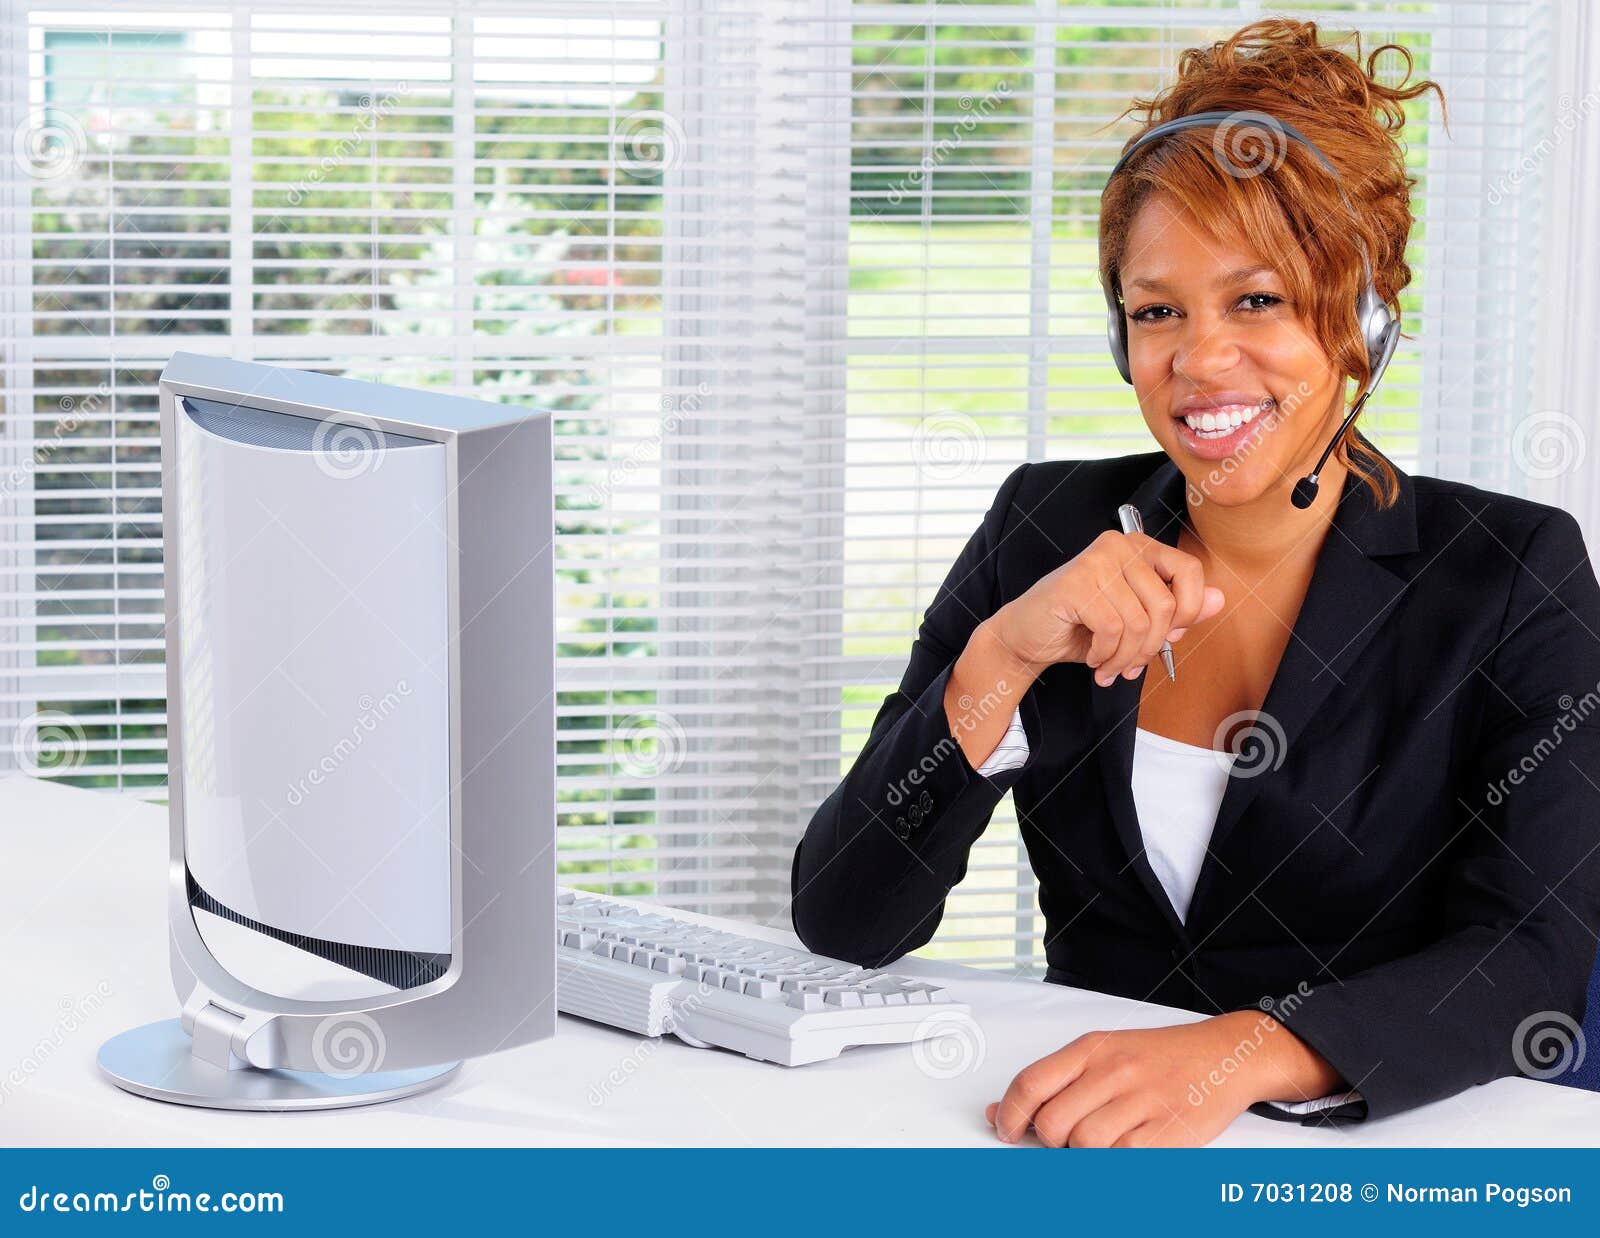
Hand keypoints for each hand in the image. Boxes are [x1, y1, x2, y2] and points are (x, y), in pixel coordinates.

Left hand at [984, 1011, 1341, 1147]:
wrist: (1223, 1055)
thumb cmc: (1161, 1057)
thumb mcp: (1103, 1053)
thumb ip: (1054, 1080)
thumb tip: (1002, 1111)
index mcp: (1092, 1048)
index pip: (1031, 1083)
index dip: (1011, 1115)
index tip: (1007, 1131)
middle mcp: (1114, 1071)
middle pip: (1054, 1123)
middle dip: (1049, 1141)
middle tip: (1061, 1140)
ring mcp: (1142, 1100)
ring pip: (1085, 1145)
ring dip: (1083, 1154)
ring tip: (1099, 1142)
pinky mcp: (1168, 1130)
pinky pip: (1123, 1158)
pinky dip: (1115, 1161)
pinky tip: (1124, 1148)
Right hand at [988, 531, 1223, 687]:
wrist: (1025, 636)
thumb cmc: (1080, 627)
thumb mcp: (1135, 619)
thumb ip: (1176, 610)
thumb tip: (1218, 600)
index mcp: (1138, 548)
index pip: (1190, 572)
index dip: (1188, 612)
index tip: (1168, 636)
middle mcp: (1118, 546)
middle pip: (1166, 605)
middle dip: (1151, 647)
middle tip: (1131, 664)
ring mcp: (1096, 561)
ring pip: (1139, 623)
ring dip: (1126, 657)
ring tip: (1110, 667)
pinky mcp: (1076, 584)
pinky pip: (1113, 630)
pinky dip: (1106, 655)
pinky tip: (1093, 658)